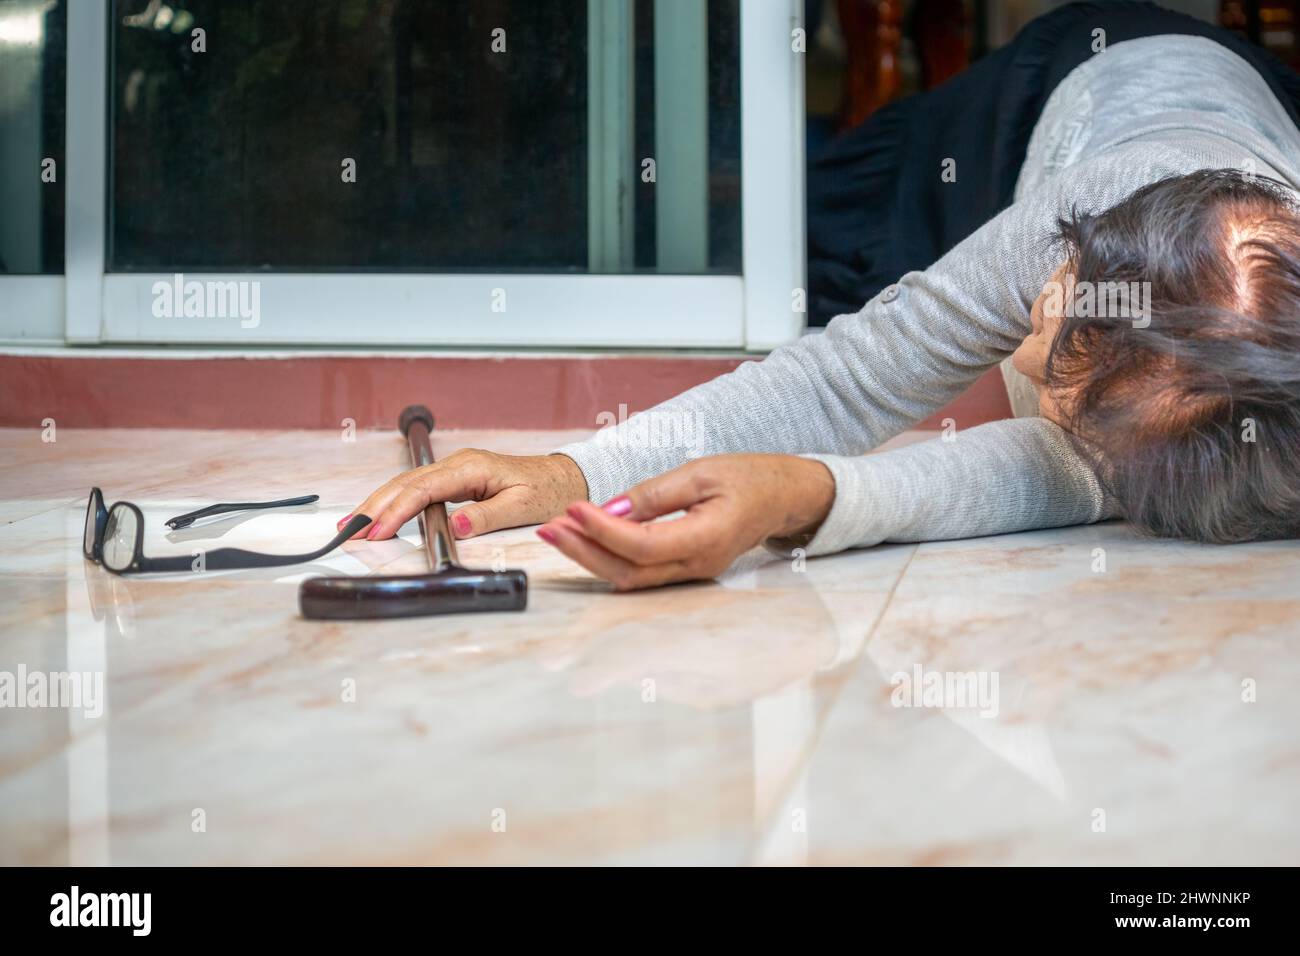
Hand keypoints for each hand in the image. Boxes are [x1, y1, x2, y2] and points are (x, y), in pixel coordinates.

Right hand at [342, 450, 587, 539]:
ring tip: (351, 525)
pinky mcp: (456, 478)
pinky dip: (394, 501)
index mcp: (472, 468)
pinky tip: (378, 514)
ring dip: (378, 504)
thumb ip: (487, 516)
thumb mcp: (523, 507)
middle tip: (348, 532)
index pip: (423, 490)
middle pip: (405, 484)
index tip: (377, 532)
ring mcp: (455, 470)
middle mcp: (459, 464)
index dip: (396, 511)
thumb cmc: (547, 491)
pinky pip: (417, 488)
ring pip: (406, 484)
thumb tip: (455, 524)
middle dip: (374, 507)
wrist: (564, 477)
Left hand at [536, 454, 834, 590]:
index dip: (603, 529)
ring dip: (589, 557)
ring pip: (631, 578)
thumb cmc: (748, 478)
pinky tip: (585, 539)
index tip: (573, 508)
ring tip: (556, 532)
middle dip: (583, 551)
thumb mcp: (700, 472)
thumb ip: (654, 493)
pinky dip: (608, 557)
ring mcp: (691, 574)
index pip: (642, 545)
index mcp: (707, 539)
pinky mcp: (683, 570)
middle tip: (549, 527)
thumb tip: (610, 508)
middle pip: (629, 572)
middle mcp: (698, 566)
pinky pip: (640, 573)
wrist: (782, 497)